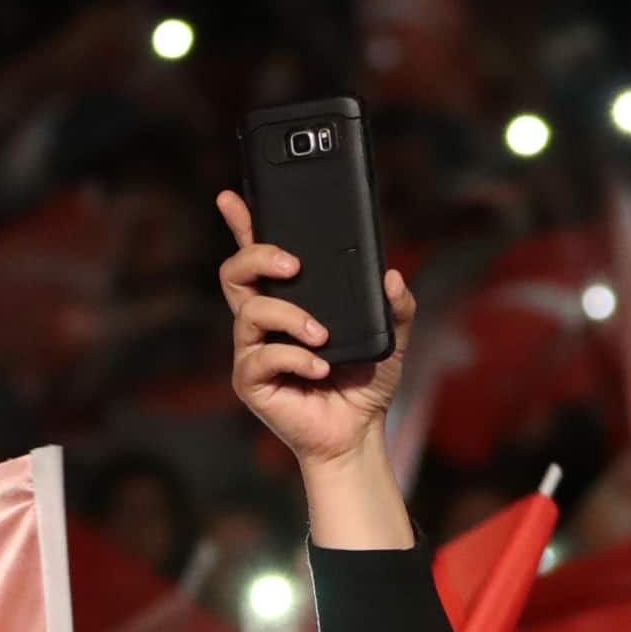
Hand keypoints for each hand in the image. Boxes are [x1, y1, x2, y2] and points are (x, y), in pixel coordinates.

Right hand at [219, 191, 414, 469]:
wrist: (359, 433)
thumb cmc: (365, 383)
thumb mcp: (391, 337)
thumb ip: (397, 306)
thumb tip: (392, 277)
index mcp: (289, 301)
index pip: (258, 256)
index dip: (242, 225)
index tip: (234, 198)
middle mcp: (263, 321)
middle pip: (235, 271)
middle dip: (258, 255)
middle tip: (294, 264)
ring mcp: (253, 350)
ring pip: (251, 311)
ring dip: (290, 316)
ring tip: (322, 336)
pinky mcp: (252, 380)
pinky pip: (262, 356)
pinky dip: (296, 358)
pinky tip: (320, 368)